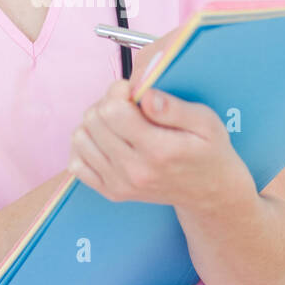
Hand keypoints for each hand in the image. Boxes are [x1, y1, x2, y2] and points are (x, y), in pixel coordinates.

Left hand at [67, 28, 257, 212]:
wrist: (208, 193)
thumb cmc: (208, 152)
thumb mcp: (206, 123)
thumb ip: (175, 108)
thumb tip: (146, 95)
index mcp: (158, 151)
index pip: (113, 111)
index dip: (119, 91)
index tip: (133, 91)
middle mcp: (134, 170)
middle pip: (93, 121)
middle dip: (107, 103)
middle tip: (127, 105)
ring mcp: (119, 184)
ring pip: (80, 138)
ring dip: (95, 123)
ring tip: (118, 122)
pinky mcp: (111, 192)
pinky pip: (76, 164)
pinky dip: (87, 147)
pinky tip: (107, 140)